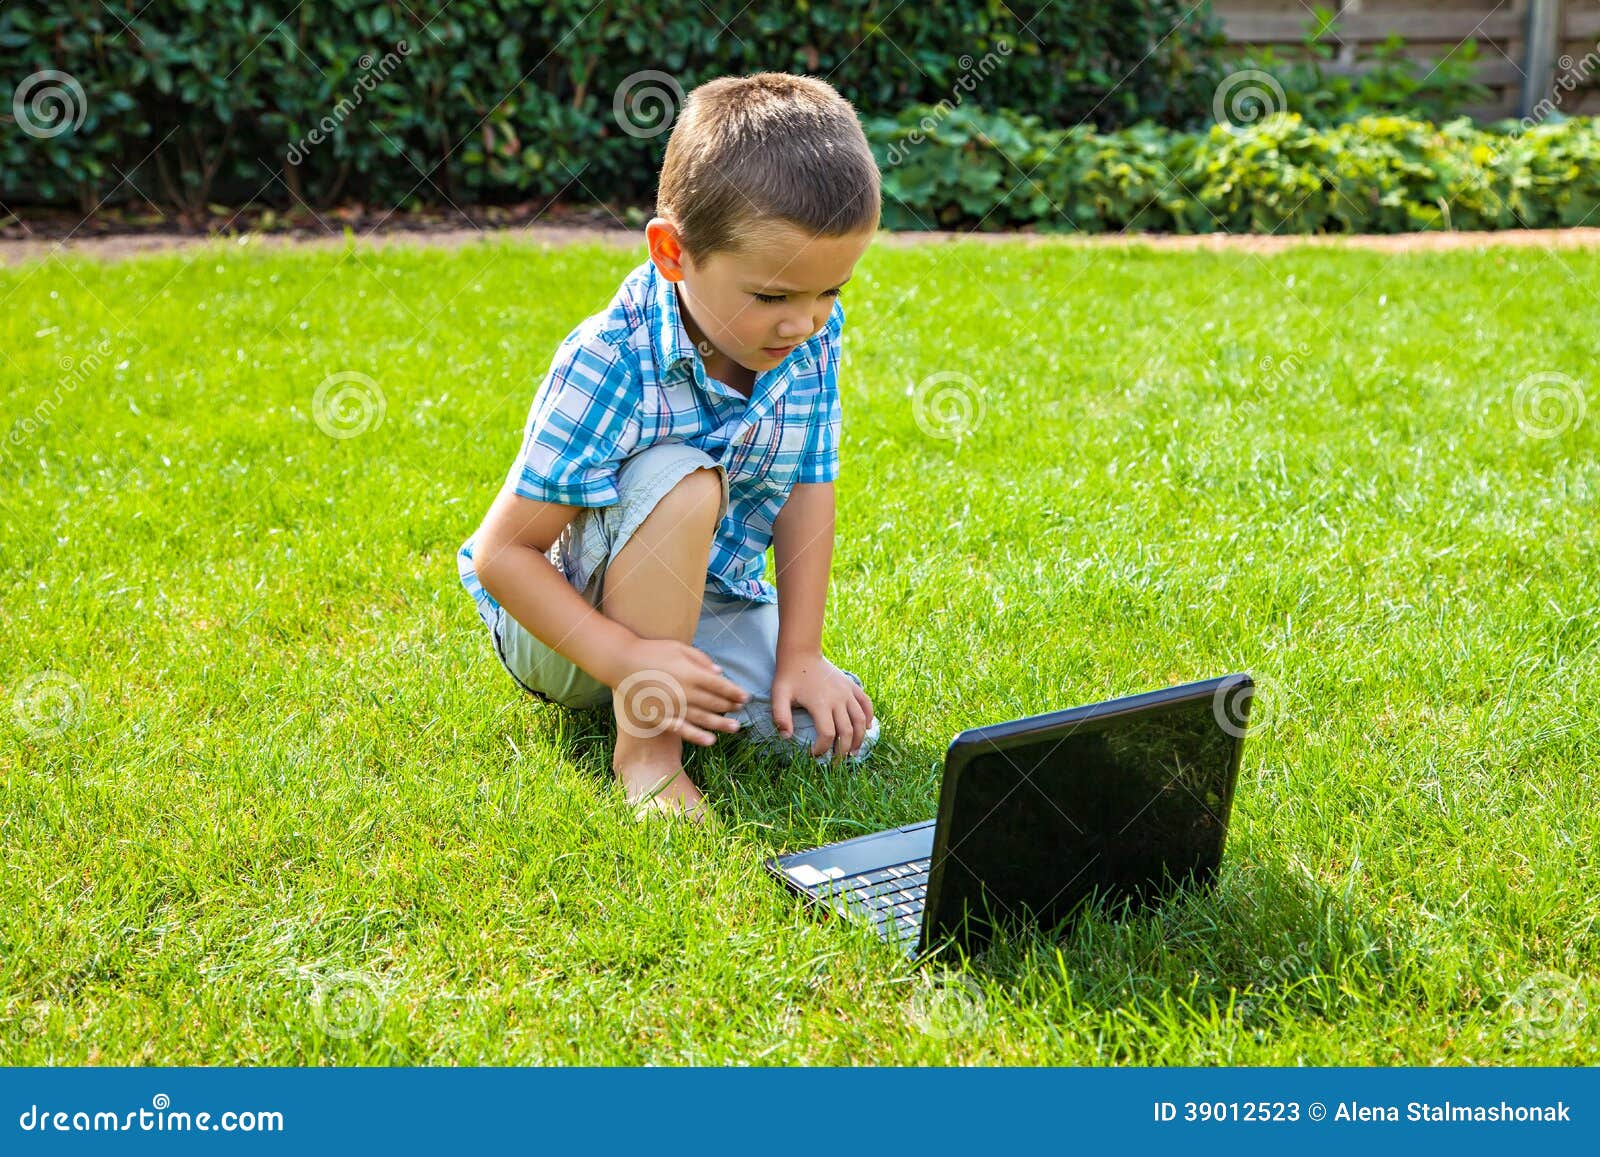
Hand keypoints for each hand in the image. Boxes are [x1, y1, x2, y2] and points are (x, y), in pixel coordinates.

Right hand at [613, 638, 750, 746]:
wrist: (621, 663)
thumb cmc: (652, 651)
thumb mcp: (679, 648)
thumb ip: (701, 660)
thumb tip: (720, 672)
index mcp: (691, 673)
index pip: (721, 686)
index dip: (735, 693)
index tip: (746, 697)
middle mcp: (685, 692)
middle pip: (714, 703)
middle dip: (730, 707)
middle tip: (741, 710)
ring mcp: (673, 707)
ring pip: (703, 719)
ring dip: (721, 724)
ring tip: (735, 728)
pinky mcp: (660, 717)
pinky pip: (682, 730)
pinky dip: (698, 736)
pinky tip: (710, 741)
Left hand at [770, 650, 873, 761]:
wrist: (801, 652)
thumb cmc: (788, 676)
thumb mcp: (778, 695)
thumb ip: (780, 716)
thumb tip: (786, 737)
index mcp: (820, 703)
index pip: (827, 734)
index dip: (822, 748)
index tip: (814, 755)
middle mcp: (838, 699)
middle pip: (847, 731)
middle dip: (842, 751)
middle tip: (836, 763)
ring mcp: (847, 692)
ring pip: (860, 720)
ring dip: (859, 739)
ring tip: (853, 752)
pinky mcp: (851, 686)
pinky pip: (866, 703)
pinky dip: (869, 717)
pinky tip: (867, 729)